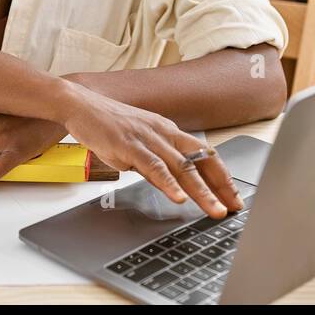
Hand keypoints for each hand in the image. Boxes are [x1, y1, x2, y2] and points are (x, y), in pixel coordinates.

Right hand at [54, 81, 242, 219]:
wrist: (80, 104)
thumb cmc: (107, 124)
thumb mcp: (138, 144)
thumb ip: (156, 164)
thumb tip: (171, 185)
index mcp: (168, 131)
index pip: (204, 154)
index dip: (221, 176)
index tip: (233, 196)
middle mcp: (163, 133)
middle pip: (200, 161)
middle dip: (220, 187)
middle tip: (234, 207)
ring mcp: (147, 138)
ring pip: (181, 167)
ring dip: (201, 191)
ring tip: (214, 210)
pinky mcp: (129, 144)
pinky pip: (153, 166)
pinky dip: (168, 183)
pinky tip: (180, 197)